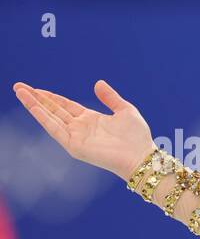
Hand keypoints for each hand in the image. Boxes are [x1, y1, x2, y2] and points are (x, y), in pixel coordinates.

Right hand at [11, 80, 155, 179]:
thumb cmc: (137, 137)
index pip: (65, 105)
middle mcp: (80, 128)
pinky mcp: (75, 146)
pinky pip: (55, 130)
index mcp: (91, 119)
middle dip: (36, 98)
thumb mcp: (125, 110)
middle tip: (18, 86)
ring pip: (50, 118)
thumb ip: (110, 97)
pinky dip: (43, 118)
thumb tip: (98, 83)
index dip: (50, 96)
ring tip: (20, 92)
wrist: (141, 156)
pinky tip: (33, 106)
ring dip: (34, 105)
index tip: (35, 88)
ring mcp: (76, 137)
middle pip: (53, 110)